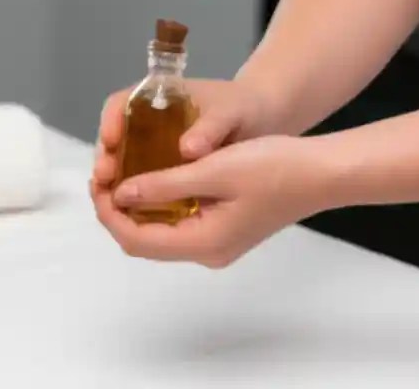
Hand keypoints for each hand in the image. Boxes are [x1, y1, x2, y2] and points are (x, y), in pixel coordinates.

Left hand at [91, 135, 328, 267]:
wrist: (321, 173)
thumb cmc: (273, 167)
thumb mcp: (212, 170)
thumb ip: (163, 184)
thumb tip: (120, 194)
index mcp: (203, 243)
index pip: (136, 239)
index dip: (108, 213)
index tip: (96, 181)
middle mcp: (206, 251)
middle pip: (143, 241)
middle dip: (116, 210)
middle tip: (102, 175)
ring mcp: (215, 243)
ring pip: (157, 233)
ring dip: (133, 208)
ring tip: (118, 174)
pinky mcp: (222, 230)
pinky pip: (176, 224)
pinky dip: (155, 205)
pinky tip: (147, 178)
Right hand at [92, 79, 275, 190]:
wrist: (266, 118)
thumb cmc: (245, 106)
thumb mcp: (231, 111)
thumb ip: (211, 127)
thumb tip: (186, 149)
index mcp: (156, 95)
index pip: (119, 104)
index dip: (110, 123)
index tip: (111, 143)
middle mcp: (147, 120)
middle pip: (115, 137)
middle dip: (107, 159)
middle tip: (104, 180)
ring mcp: (154, 144)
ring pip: (124, 161)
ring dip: (117, 180)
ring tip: (114, 200)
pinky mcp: (166, 166)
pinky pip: (144, 178)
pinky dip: (137, 192)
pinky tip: (138, 209)